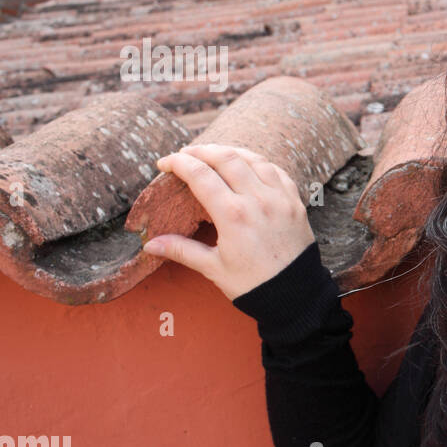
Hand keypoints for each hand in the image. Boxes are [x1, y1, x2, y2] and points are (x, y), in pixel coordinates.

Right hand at [142, 144, 316, 300]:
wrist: (296, 295)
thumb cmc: (253, 284)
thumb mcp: (213, 268)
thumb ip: (182, 250)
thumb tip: (150, 244)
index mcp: (233, 215)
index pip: (200, 175)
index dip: (178, 163)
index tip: (164, 163)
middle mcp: (258, 200)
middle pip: (226, 158)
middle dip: (201, 151)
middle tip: (185, 154)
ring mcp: (280, 198)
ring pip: (254, 159)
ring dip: (230, 152)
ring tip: (213, 153)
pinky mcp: (295, 202)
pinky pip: (276, 170)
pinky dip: (258, 162)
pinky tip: (247, 164)